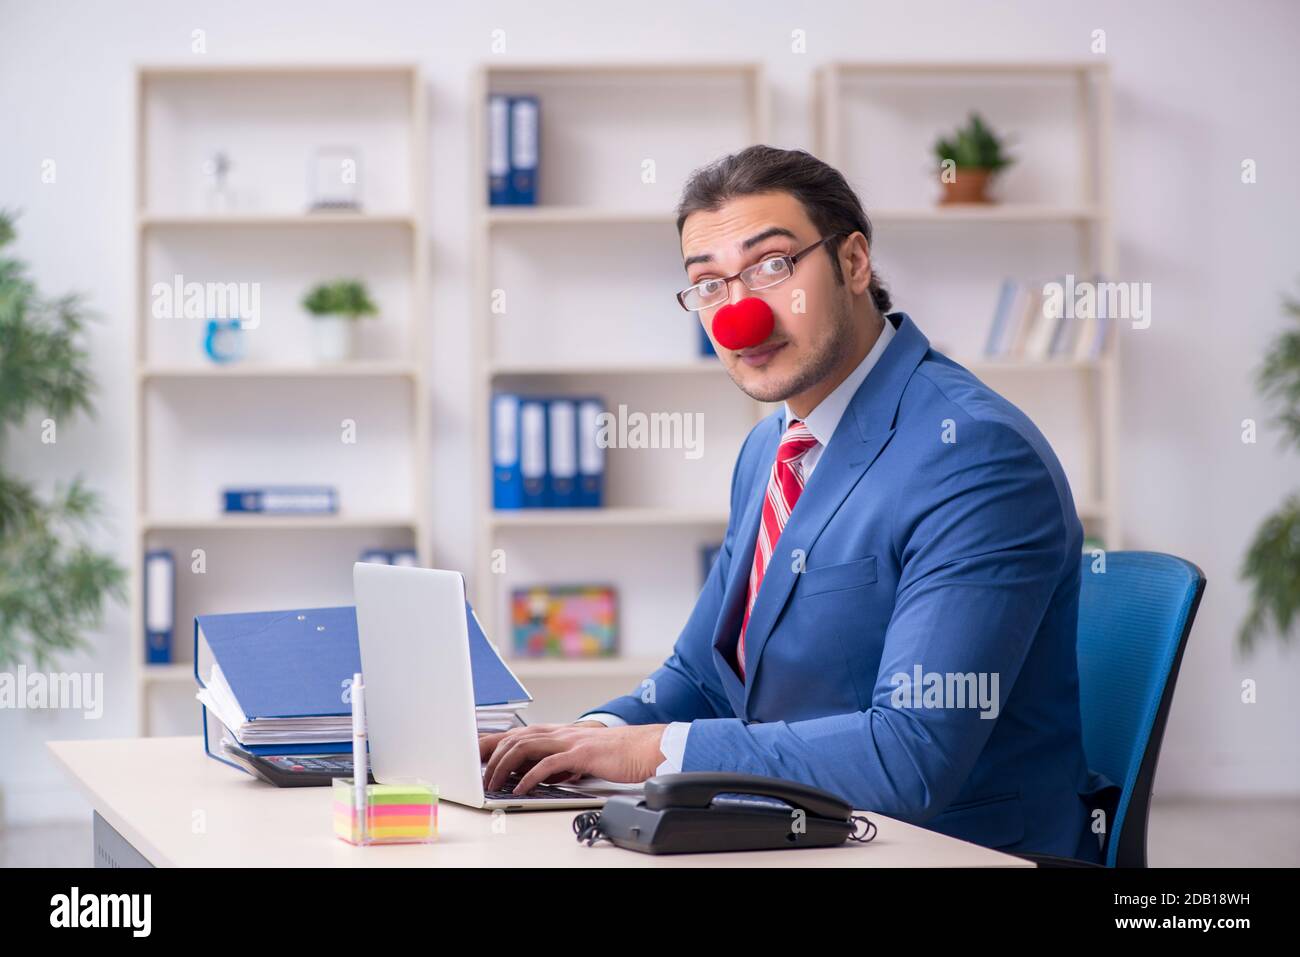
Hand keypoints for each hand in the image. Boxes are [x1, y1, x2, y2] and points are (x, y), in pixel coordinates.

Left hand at [478, 721, 667, 794]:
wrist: (645, 748)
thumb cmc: (616, 754)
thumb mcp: (580, 756)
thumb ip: (558, 762)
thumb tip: (537, 776)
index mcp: (558, 732)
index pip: (517, 733)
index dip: (493, 741)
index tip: (474, 754)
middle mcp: (560, 732)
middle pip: (514, 737)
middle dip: (490, 755)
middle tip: (476, 773)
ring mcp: (569, 741)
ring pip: (525, 747)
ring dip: (504, 766)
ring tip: (492, 783)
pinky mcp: (580, 754)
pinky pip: (547, 765)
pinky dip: (529, 777)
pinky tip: (519, 789)